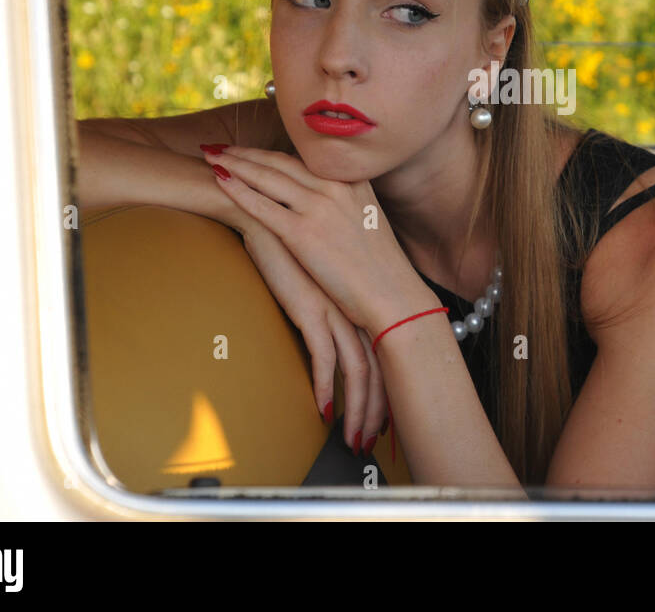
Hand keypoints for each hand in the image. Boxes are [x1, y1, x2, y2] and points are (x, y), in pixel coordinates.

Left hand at [202, 145, 434, 334]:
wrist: (392, 296)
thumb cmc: (381, 269)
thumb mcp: (369, 221)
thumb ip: (347, 204)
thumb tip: (327, 207)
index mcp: (352, 181)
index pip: (304, 158)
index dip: (273, 151)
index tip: (251, 147)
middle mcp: (335, 187)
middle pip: (280, 161)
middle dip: (246, 151)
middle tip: (219, 145)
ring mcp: (318, 207)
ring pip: (267, 176)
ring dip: (235, 163)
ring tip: (210, 156)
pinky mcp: (303, 233)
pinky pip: (262, 205)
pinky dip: (238, 190)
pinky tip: (219, 181)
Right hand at [236, 217, 387, 454]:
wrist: (264, 216)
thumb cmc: (286, 247)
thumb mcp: (316, 280)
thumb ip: (329, 302)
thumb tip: (332, 333)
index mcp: (363, 299)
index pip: (388, 354)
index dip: (390, 389)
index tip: (388, 418)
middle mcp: (357, 306)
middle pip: (380, 368)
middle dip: (378, 409)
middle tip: (374, 439)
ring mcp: (337, 309)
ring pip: (357, 370)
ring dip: (356, 409)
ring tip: (354, 439)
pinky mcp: (312, 309)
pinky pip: (324, 359)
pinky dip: (325, 388)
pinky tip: (322, 409)